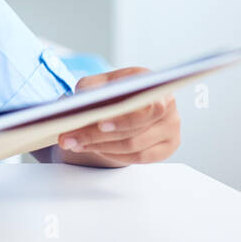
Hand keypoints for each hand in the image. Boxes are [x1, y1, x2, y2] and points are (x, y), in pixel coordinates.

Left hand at [52, 66, 180, 166]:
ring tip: (75, 144)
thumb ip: (89, 89)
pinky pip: (140, 158)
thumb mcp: (96, 83)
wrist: (124, 102)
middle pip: (135, 129)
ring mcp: (171, 128)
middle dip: (98, 136)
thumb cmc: (110, 91)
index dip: (124, 118)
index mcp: (152, 83)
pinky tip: (96, 149)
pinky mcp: (168, 146)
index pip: (145, 106)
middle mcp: (168, 105)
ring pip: (134, 146)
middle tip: (69, 139)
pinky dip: (115, 155)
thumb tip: (79, 107)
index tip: (99, 124)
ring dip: (101, 147)